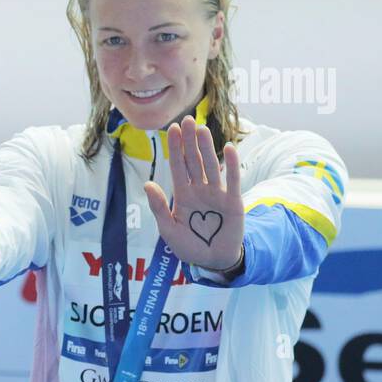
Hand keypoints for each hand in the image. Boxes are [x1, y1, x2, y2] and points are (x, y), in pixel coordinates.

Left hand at [143, 115, 244, 270]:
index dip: (175, 148)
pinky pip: (233, 180)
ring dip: (207, 148)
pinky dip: (232, 164)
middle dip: (189, 141)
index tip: (171, 129)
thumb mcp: (168, 229)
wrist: (212, 261)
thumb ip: (159, 207)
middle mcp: (200, 190)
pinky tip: (229, 148)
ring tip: (201, 129)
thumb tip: (147, 184)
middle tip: (186, 120)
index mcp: (183, 195)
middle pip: (194, 161)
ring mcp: (217, 194)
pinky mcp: (233, 202)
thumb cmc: (189, 246)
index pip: (178, 166)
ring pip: (211, 166)